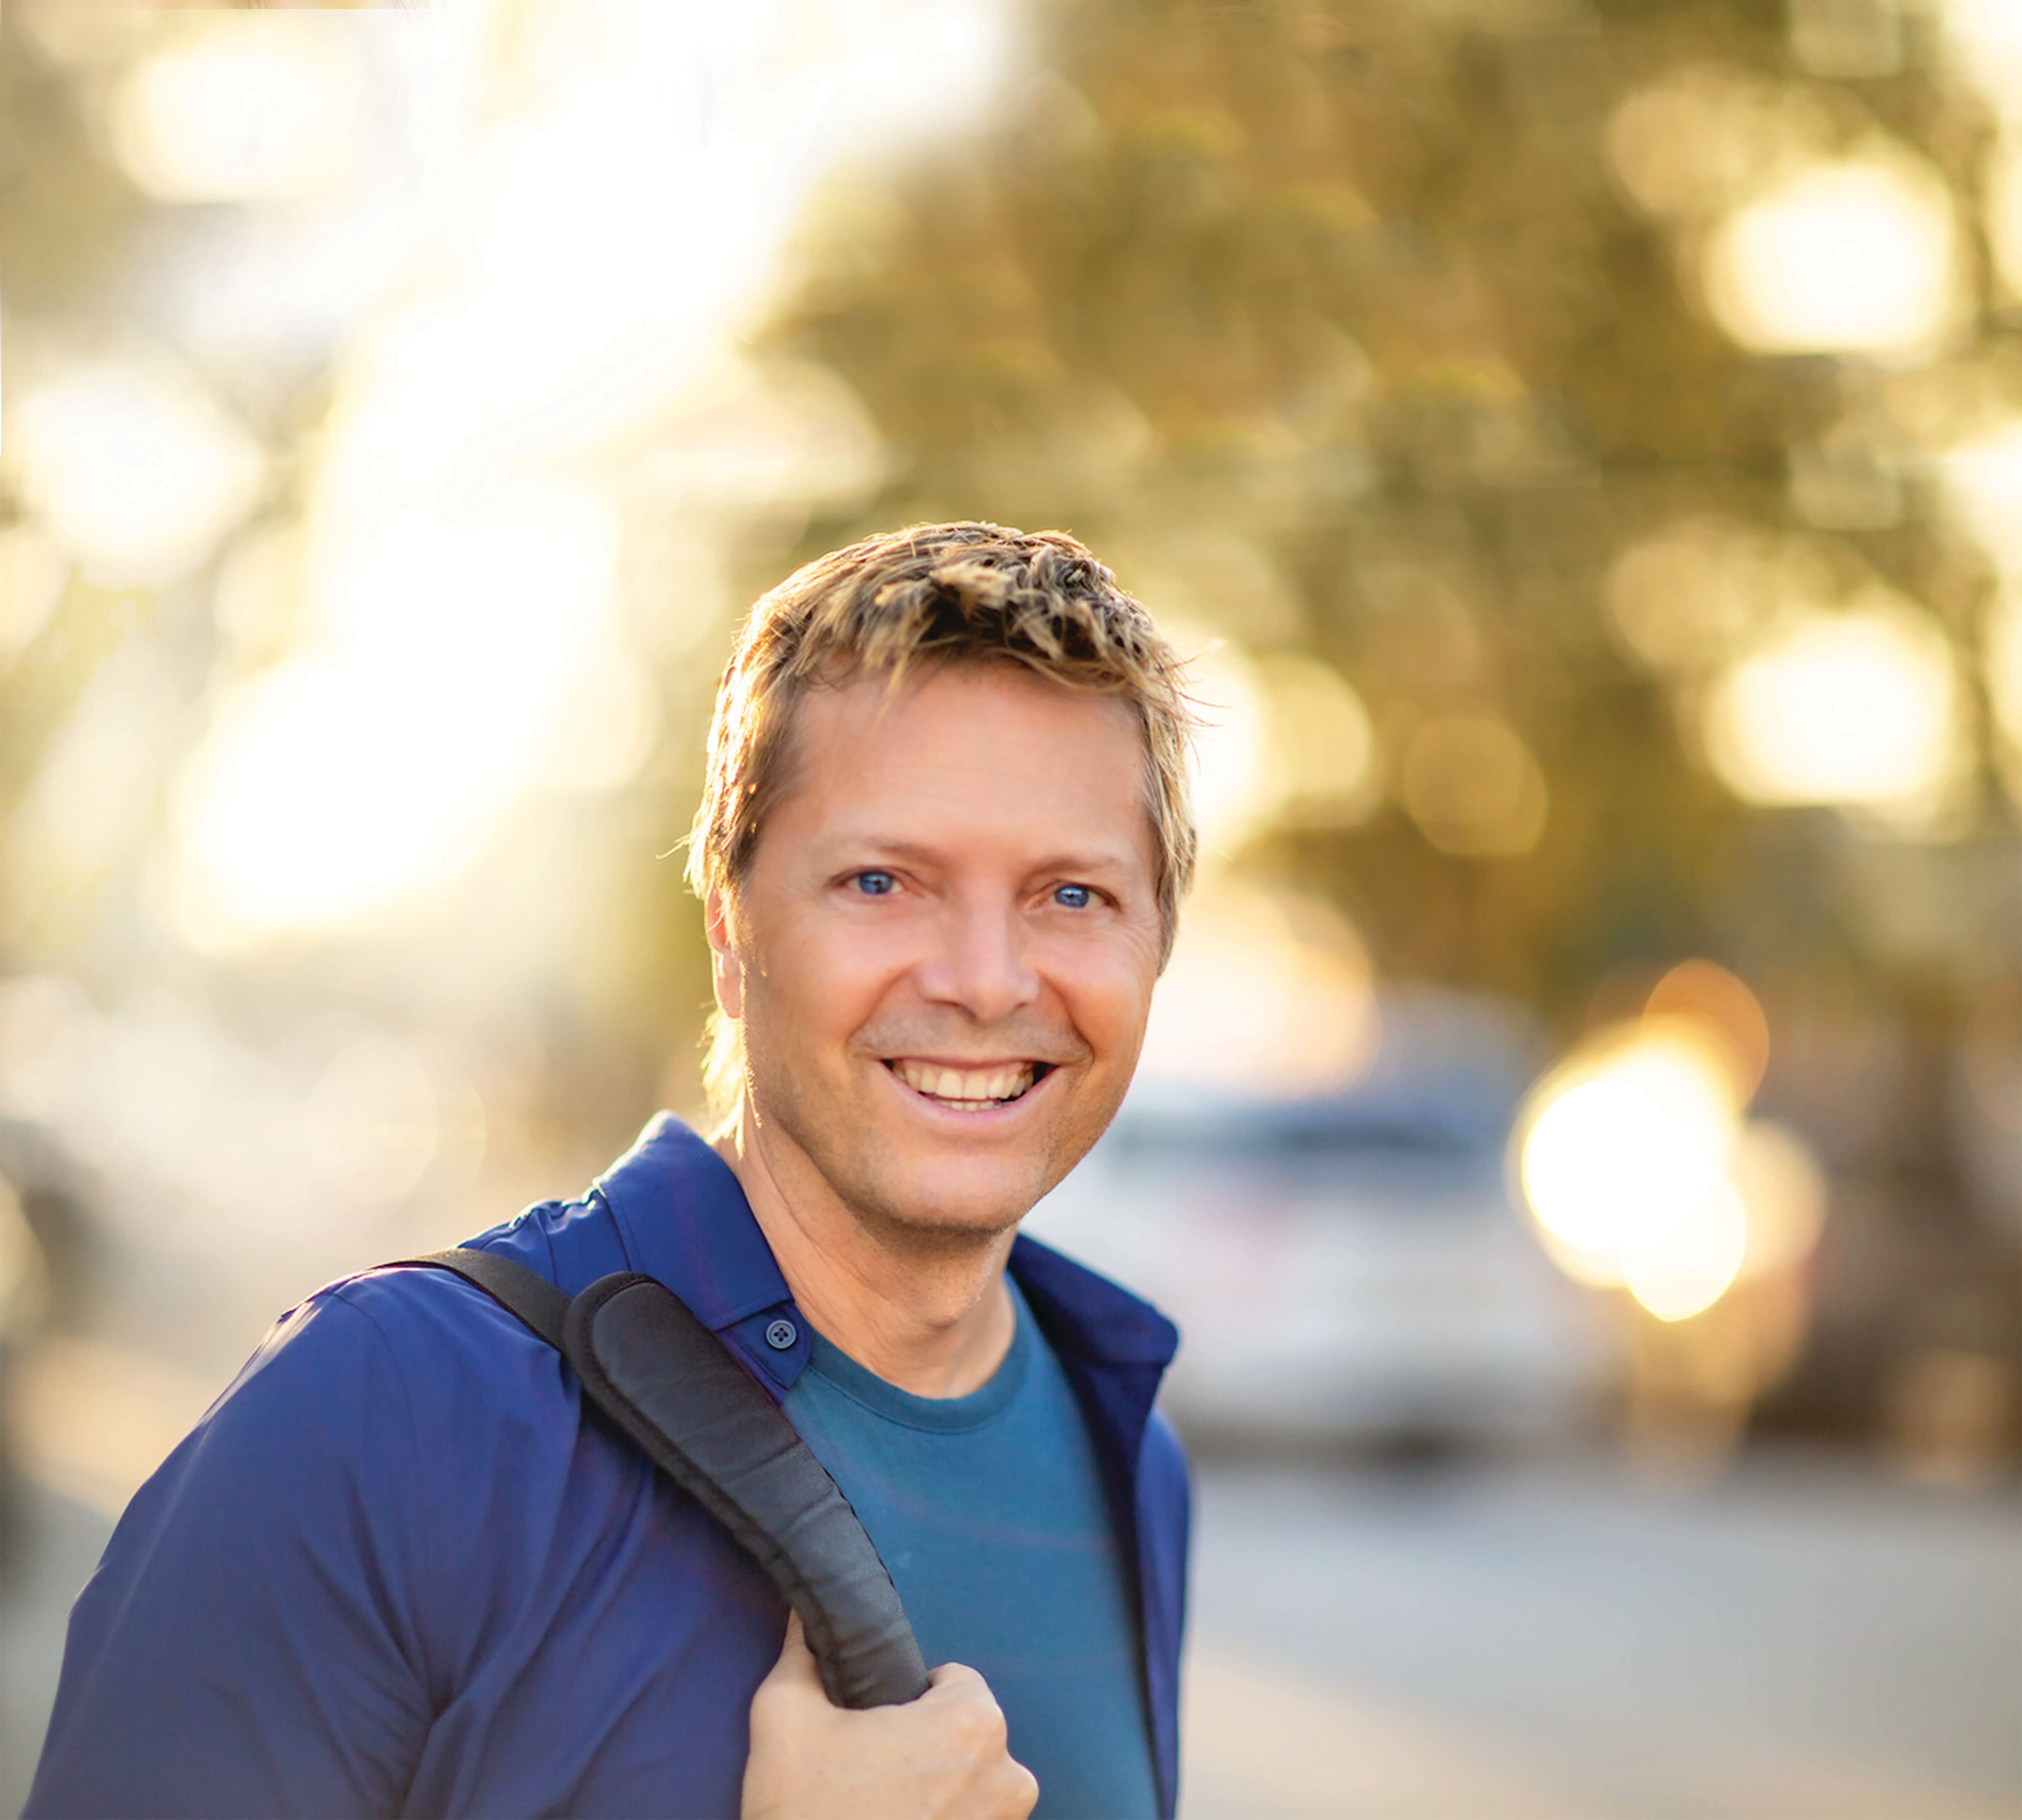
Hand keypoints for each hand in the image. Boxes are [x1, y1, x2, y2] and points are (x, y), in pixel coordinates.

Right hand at [741, 1613, 1038, 1819]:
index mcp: (973, 1723)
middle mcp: (1009, 1776)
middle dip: (929, 1744)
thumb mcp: (785, 1717)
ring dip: (943, 1790)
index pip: (956, 1682)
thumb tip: (804, 1615)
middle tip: (874, 1769)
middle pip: (970, 1734)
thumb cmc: (806, 1809)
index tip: (877, 1726)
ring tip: (885, 1805)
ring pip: (977, 1785)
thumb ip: (800, 1654)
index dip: (912, 1697)